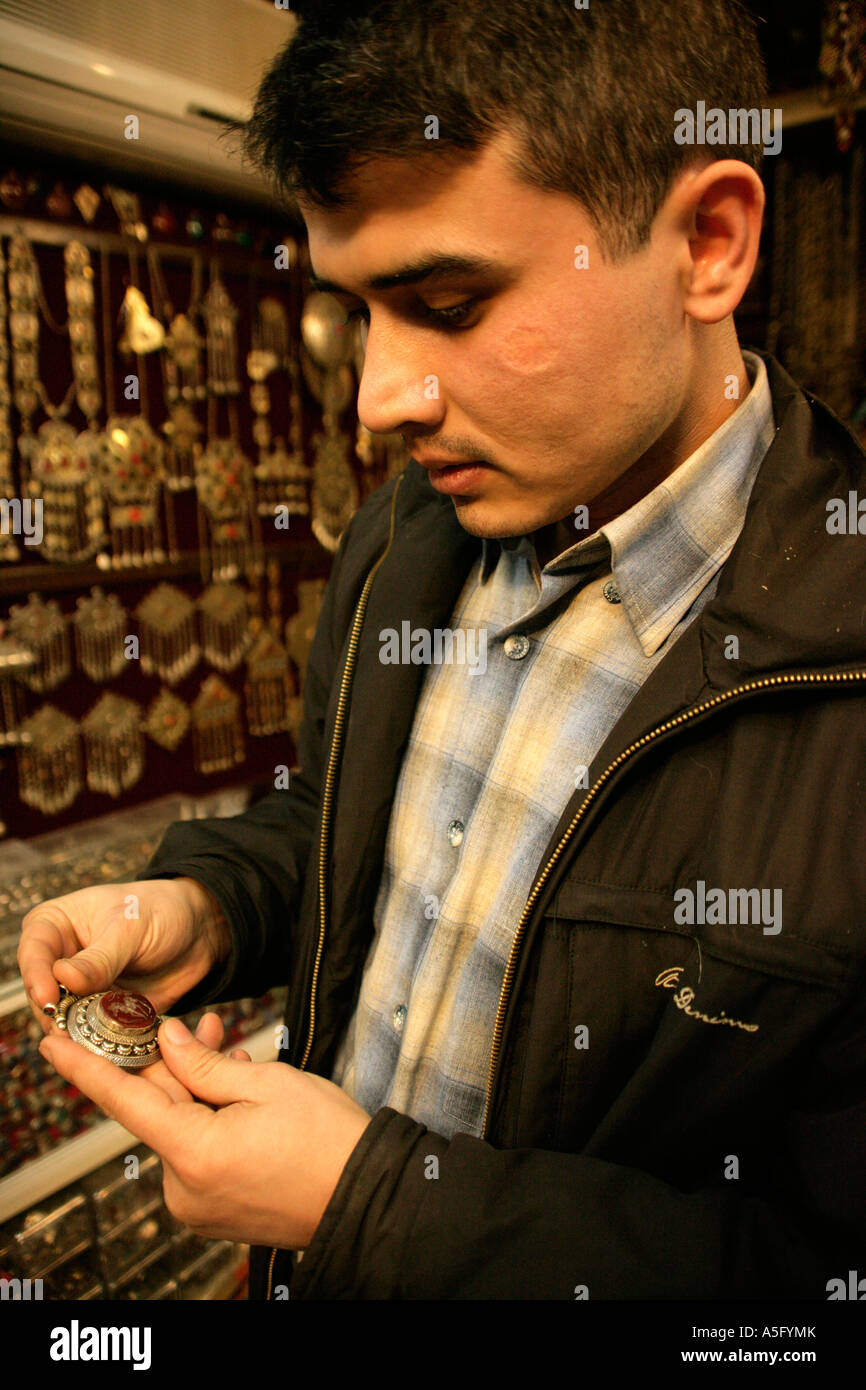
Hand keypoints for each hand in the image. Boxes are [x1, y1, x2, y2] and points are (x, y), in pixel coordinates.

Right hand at [18, 878, 230, 1034]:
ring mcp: (80, 992)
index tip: (48, 998)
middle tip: (67, 1032)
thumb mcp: (130, 927)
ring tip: (92, 1045)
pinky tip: (113, 1050)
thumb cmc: (160, 911)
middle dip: (55, 1015)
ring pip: (66, 1021)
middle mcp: (60, 961)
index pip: (34, 952)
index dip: (36, 977)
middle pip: (43, 995)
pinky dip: (103, 1044)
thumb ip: (99, 958)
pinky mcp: (102, 1016)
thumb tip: (63, 978)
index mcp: (55, 925)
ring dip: (78, 1036)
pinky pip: (96, 1036)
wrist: (198, 930)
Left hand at [38, 1014, 371, 1249]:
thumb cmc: (326, 1141)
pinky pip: (198, 1153)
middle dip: (174, 1067)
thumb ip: (204, 1063)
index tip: (52, 1044)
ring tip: (237, 1057)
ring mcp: (199, 1205)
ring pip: (182, 1129)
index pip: (124, 1102)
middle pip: (160, 1112)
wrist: (367, 1196)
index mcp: (193, 1154)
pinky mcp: (215, 1211)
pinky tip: (239, 1093)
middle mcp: (184, 1188)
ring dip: (200, 1092)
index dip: (85, 1068)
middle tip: (200, 1026)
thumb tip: (164, 1042)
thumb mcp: (267, 1083)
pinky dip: (210, 1120)